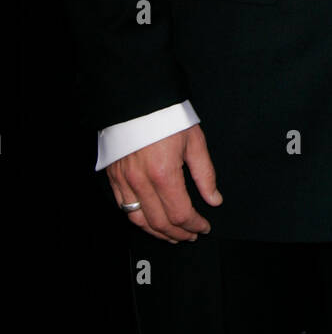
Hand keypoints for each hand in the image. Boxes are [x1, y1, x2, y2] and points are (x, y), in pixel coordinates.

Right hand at [106, 125, 221, 241]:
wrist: (138, 99)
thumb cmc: (166, 115)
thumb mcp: (194, 141)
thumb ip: (205, 174)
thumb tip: (214, 199)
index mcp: (163, 173)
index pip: (180, 213)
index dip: (194, 224)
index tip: (204, 226)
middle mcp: (141, 181)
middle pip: (160, 222)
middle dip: (179, 233)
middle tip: (192, 234)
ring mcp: (124, 181)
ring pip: (139, 220)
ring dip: (158, 232)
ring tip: (173, 234)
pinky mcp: (114, 177)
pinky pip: (123, 207)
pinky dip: (139, 219)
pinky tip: (150, 220)